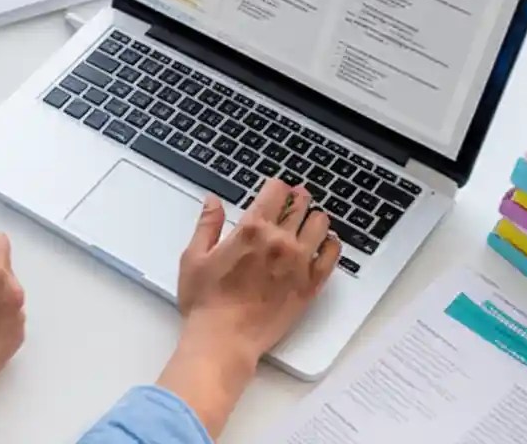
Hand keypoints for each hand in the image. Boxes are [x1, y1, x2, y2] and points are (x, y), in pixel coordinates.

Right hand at [177, 179, 339, 359]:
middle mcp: (279, 242)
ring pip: (320, 225)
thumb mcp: (194, 257)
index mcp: (251, 230)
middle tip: (297, 198)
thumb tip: (213, 201)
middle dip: (298, 198)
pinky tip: (326, 243)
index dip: (277, 186)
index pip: (275, 192)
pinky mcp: (310, 285)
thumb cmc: (206, 302)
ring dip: (315, 218)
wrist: (224, 339)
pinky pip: (332, 256)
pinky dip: (331, 245)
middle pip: (300, 205)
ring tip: (310, 219)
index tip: (277, 188)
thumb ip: (207, 224)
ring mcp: (299, 263)